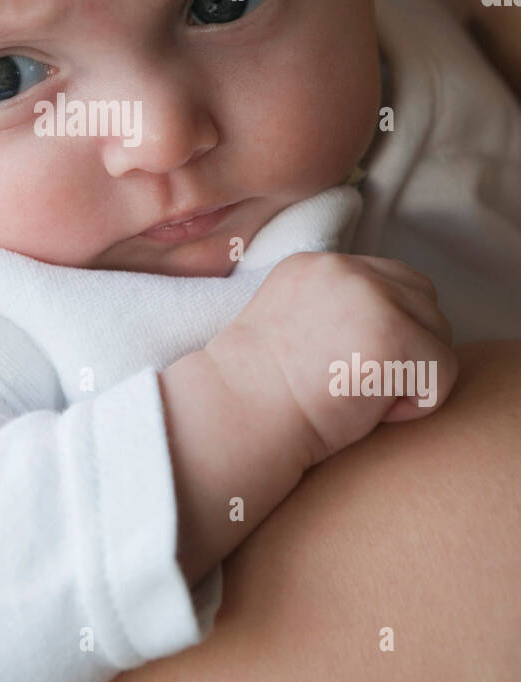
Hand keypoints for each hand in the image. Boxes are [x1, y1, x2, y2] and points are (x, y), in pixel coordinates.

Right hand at [205, 252, 457, 465]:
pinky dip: (416, 404)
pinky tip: (368, 410)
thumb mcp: (289, 328)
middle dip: (408, 348)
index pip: (392, 283)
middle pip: (424, 302)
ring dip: (410, 376)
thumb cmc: (260, 395)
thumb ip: (332, 312)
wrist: (238, 415)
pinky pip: (443, 372)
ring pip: (437, 336)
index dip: (387, 330)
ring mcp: (371, 297)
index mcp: (316, 266)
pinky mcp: (393, 334)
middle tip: (358, 385)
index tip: (348, 367)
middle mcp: (346, 269)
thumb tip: (384, 329)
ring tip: (359, 397)